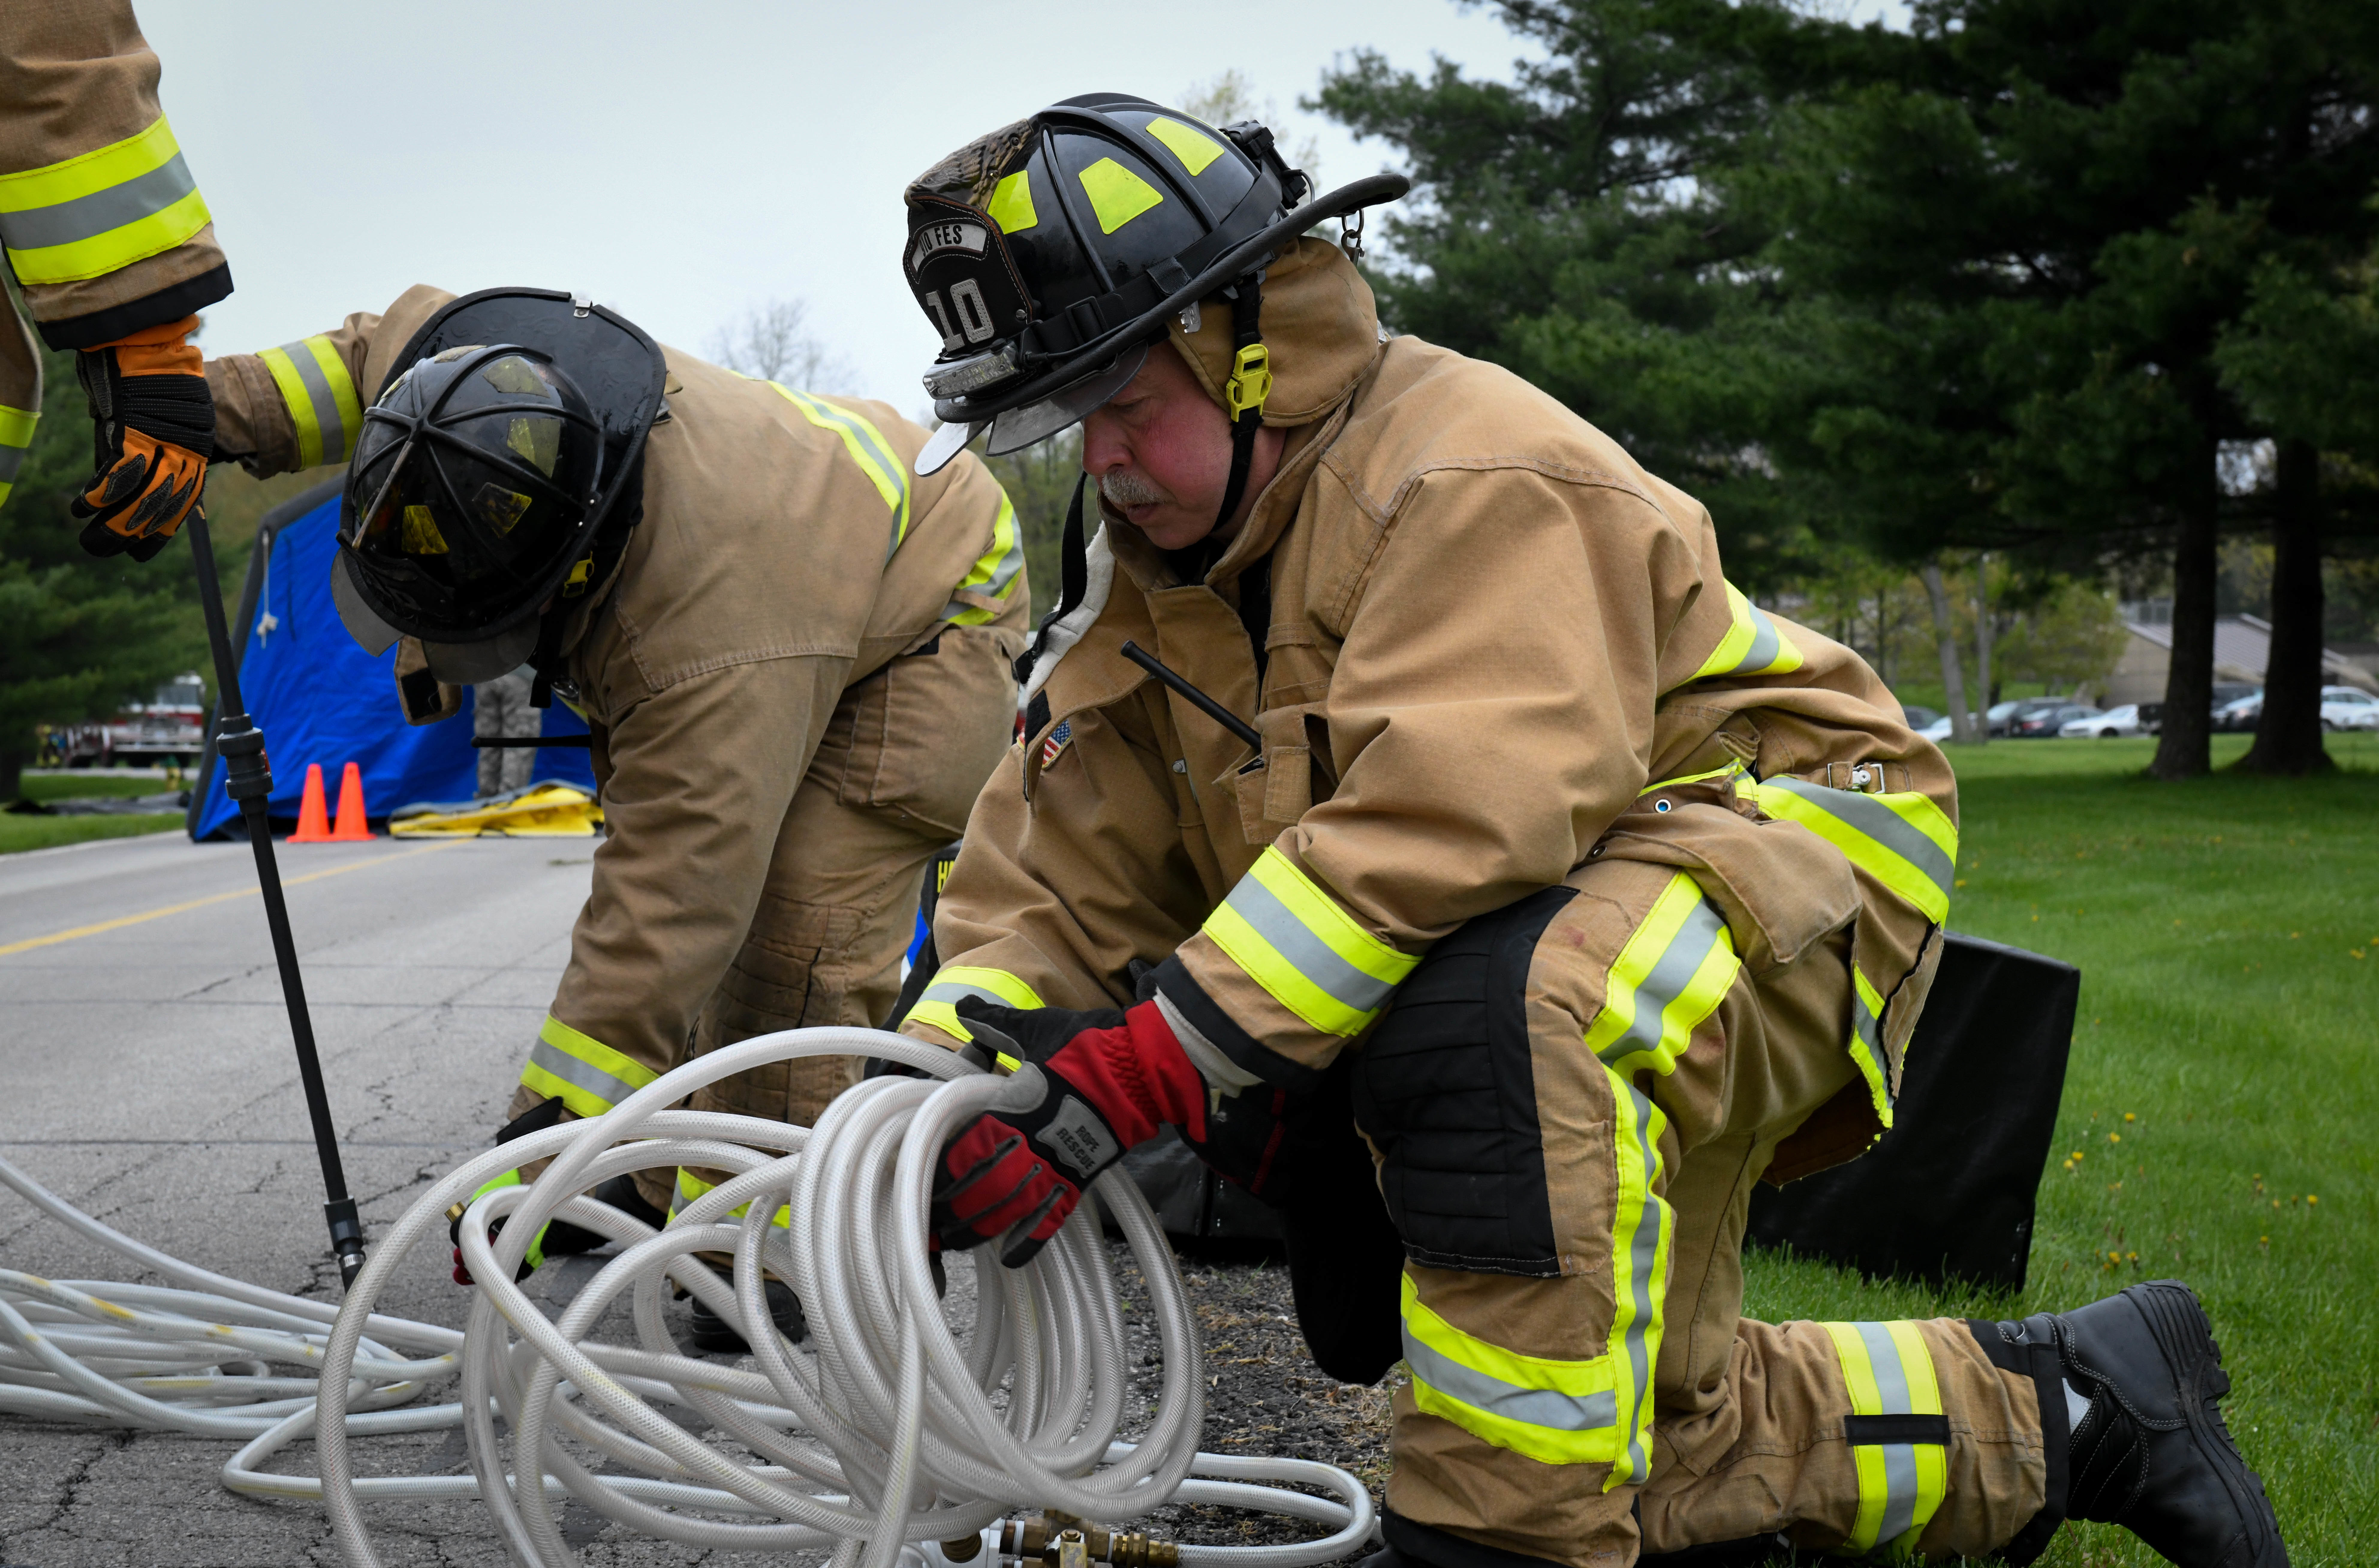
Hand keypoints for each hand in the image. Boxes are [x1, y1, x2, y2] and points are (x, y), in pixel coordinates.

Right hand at [71, 315, 212, 559]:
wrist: (142, 336)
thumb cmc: (145, 376)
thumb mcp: (154, 419)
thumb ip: (147, 453)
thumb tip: (130, 488)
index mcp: (194, 448)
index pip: (184, 502)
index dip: (162, 530)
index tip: (143, 551)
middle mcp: (185, 448)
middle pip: (163, 505)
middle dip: (132, 535)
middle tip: (102, 550)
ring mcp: (163, 439)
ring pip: (145, 496)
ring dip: (115, 523)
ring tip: (90, 539)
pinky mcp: (137, 427)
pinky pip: (122, 471)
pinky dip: (102, 493)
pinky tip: (83, 506)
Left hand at [931, 995, 1207, 1265]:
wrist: (1143, 1066)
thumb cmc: (1088, 1045)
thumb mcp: (1036, 1028)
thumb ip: (995, 1025)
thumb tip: (963, 1008)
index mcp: (1014, 1108)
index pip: (964, 1149)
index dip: (937, 1173)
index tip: (913, 1185)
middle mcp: (1032, 1143)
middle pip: (981, 1189)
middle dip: (950, 1212)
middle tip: (924, 1229)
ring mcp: (1058, 1164)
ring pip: (1010, 1209)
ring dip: (978, 1230)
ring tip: (952, 1246)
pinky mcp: (1082, 1177)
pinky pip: (1053, 1217)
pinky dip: (1030, 1241)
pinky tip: (1009, 1260)